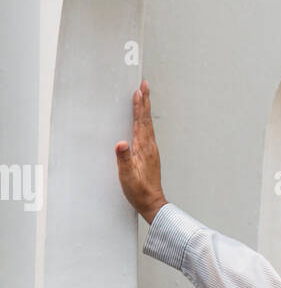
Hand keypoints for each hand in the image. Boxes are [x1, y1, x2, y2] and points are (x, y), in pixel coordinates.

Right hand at [115, 79, 167, 222]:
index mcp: (144, 149)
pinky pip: (147, 132)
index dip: (139, 106)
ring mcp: (151, 150)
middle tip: (144, 85)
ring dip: (145, 109)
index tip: (139, 91)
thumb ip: (123, 160)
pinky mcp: (150, 155)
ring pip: (147, 124)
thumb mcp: (127, 177)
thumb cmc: (139, 191)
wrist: (152, 203)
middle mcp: (150, 146)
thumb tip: (120, 143)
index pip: (141, 122)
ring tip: (143, 96)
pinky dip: (144, 121)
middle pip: (146, 119)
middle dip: (144, 101)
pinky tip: (142, 120)